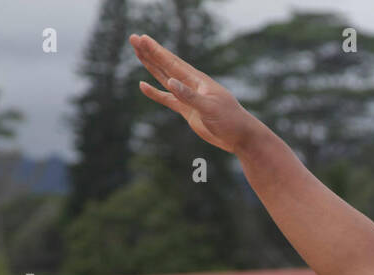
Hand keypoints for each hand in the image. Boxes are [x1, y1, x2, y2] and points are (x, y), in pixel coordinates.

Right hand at [129, 33, 261, 153]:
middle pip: (165, 65)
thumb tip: (170, 82)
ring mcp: (188, 97)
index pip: (173, 63)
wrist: (239, 136)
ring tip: (137, 53)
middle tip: (133, 38)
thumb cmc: (230, 120)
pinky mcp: (187, 110)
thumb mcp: (210, 108)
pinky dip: (155, 93)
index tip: (142, 39)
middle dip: (150, 52)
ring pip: (164, 78)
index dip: (156, 51)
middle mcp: (191, 85)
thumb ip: (190, 96)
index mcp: (197, 81)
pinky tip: (143, 86)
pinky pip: (167, 99)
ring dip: (151, 66)